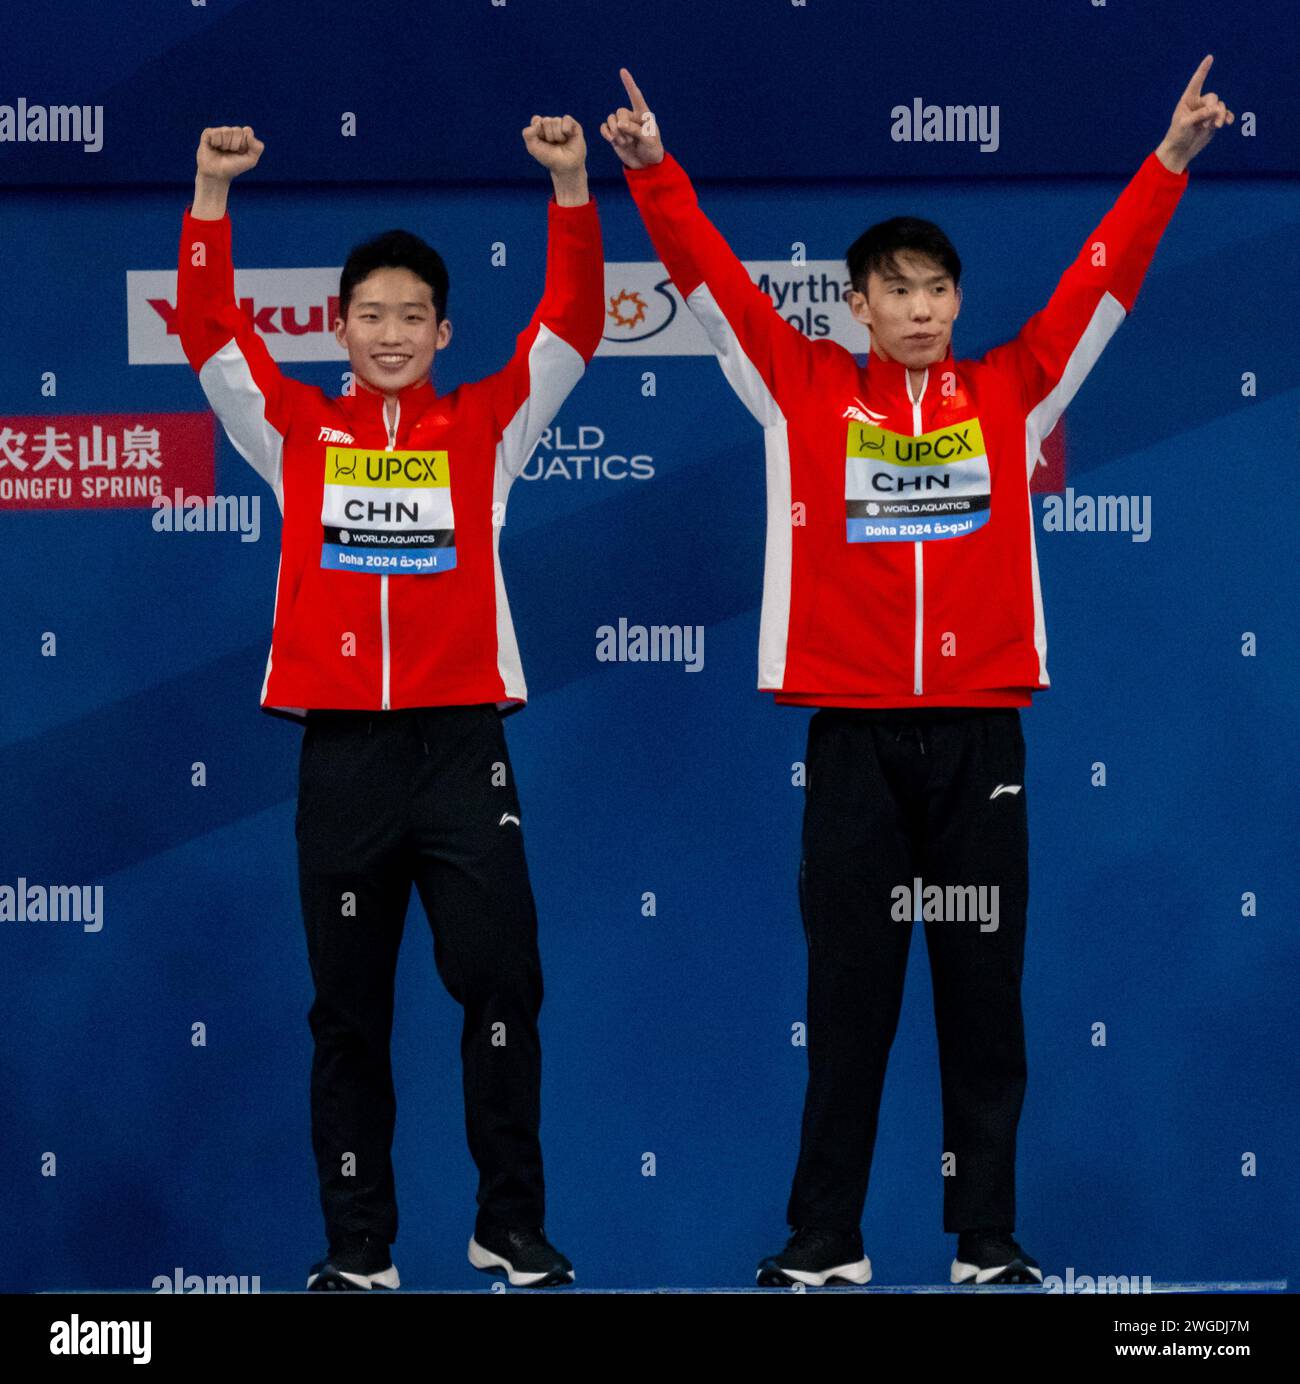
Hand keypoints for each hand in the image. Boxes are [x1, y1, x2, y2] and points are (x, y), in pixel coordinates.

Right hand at [195, 125, 264, 181]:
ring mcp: (220, 131)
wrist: (218, 174)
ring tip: (222, 151)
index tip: (241, 152)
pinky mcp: (208, 133)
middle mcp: (231, 132)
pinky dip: (216, 143)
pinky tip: (214, 147)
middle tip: (231, 152)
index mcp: (243, 136)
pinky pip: (215, 133)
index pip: (248, 131)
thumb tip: (247, 130)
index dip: (245, 143)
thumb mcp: (251, 160)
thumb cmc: (234, 167)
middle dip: (235, 145)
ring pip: (226, 131)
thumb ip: (257, 147)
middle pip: (237, 130)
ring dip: (225, 145)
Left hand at [522, 114, 586, 174]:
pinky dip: (566, 130)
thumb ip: (528, 134)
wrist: (566, 167)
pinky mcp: (573, 125)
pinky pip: (566, 119)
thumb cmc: (550, 158)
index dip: (539, 131)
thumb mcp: (533, 148)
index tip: (542, 142)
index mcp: (540, 128)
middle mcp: (551, 124)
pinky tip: (568, 137)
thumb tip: (538, 121)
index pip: (536, 120)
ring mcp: (562, 124)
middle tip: (553, 145)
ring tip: (561, 143)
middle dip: (549, 135)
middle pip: (546, 121)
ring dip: (558, 136)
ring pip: (556, 121)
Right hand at [600, 67, 663, 168]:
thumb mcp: (648, 140)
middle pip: (620, 112)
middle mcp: (631, 117)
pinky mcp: (614, 135)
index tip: (622, 71)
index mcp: (643, 114)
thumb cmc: (652, 150)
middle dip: (622, 126)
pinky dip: (606, 133)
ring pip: (611, 120)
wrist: (646, 164)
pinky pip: (604, 128)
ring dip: (616, 133)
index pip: (635, 96)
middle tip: (629, 139)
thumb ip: (635, 130)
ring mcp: (621, 126)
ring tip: (625, 143)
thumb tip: (619, 124)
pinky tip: (611, 140)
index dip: (629, 83)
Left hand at [1157, 55, 1232, 171]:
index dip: (1203, 70)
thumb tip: (1215, 110)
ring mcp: (1207, 112)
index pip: (1197, 81)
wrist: (1180, 151)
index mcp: (1188, 100)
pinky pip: (1225, 114)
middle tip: (1207, 123)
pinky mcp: (1213, 121)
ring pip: (1220, 107)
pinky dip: (1228, 117)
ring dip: (1220, 115)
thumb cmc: (1177, 135)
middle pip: (1213, 98)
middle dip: (1213, 109)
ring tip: (1216, 126)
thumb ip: (1199, 115)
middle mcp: (1198, 103)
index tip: (1209, 57)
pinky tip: (1229, 122)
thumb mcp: (1185, 124)